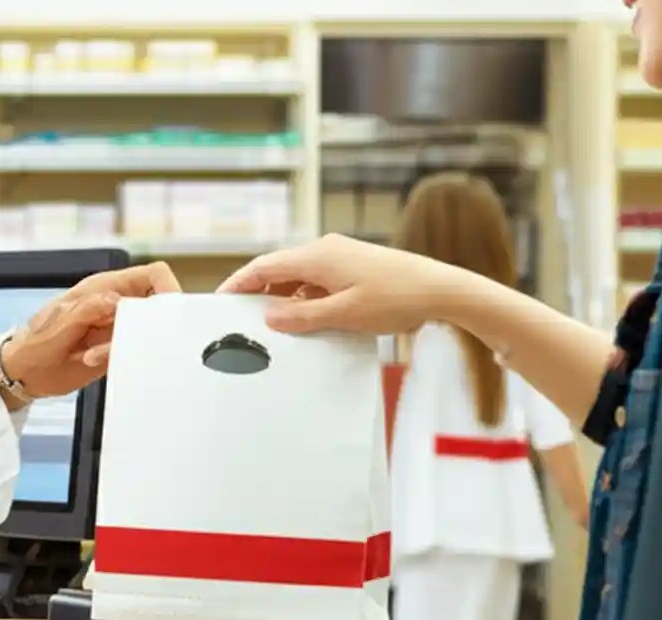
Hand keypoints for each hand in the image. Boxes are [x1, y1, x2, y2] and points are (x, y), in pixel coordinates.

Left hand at [0, 261, 180, 401]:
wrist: (23, 374)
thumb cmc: (34, 345)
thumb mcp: (57, 326)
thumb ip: (85, 311)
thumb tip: (114, 299)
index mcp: (105, 288)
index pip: (153, 276)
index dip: (168, 288)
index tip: (169, 312)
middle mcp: (117, 306)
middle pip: (156, 307)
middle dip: (149, 326)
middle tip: (129, 341)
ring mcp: (118, 329)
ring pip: (148, 333)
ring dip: (129, 346)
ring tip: (92, 355)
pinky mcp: (117, 350)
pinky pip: (135, 352)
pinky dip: (123, 359)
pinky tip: (92, 361)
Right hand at [216, 234, 458, 334]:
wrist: (440, 289)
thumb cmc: (396, 298)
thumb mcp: (344, 314)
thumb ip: (303, 316)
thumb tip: (270, 317)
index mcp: (318, 257)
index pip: (264, 266)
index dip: (239, 283)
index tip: (222, 299)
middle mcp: (326, 251)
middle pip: (279, 270)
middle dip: (259, 293)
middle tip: (243, 317)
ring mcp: (341, 257)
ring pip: (299, 277)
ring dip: (284, 298)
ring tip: (274, 325)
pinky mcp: (355, 267)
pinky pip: (318, 281)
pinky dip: (306, 298)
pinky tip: (308, 320)